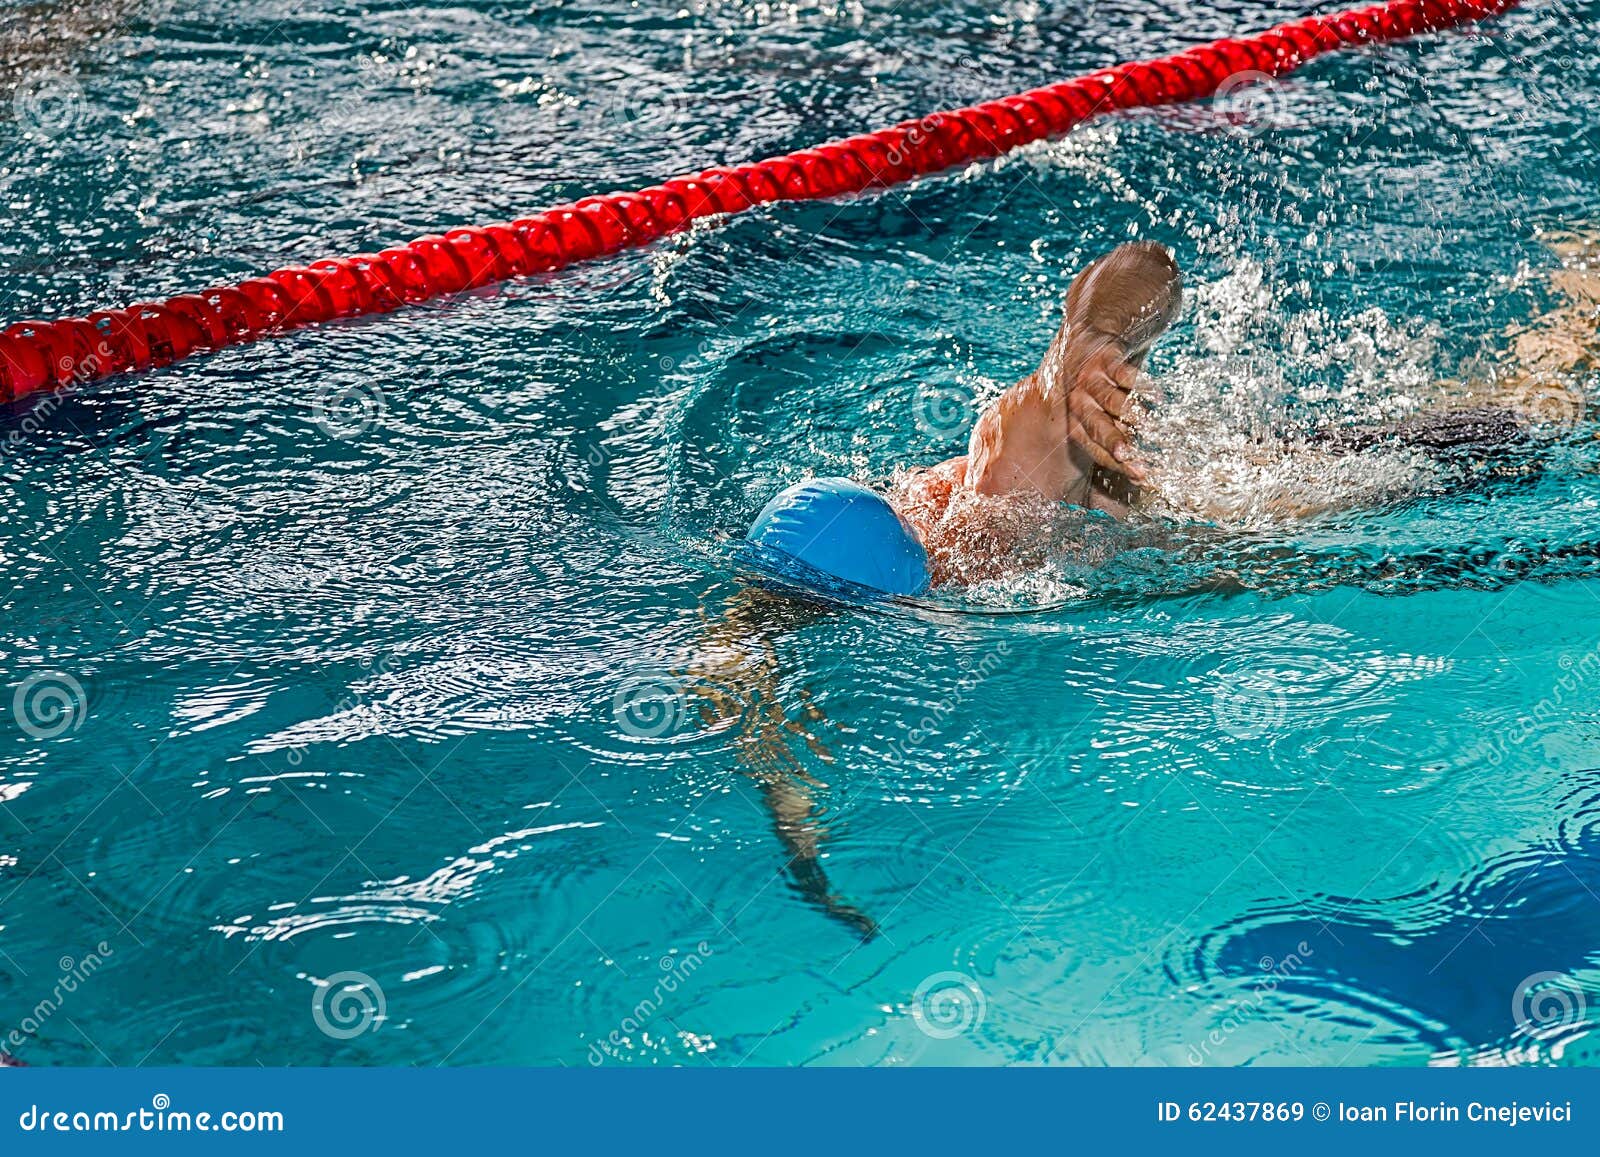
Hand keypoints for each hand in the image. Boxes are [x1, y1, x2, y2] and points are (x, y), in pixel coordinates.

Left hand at [1064, 335, 1146, 482]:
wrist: (1085, 342)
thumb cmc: (1097, 391)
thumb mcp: (1098, 414)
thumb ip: (1118, 437)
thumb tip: (1141, 469)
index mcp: (1076, 423)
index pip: (1094, 448)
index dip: (1115, 462)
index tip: (1139, 475)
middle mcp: (1079, 403)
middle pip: (1097, 427)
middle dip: (1115, 442)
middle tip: (1131, 456)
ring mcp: (1090, 379)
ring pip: (1110, 400)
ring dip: (1129, 413)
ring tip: (1148, 425)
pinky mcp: (1105, 358)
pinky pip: (1122, 372)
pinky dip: (1139, 384)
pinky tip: (1157, 395)